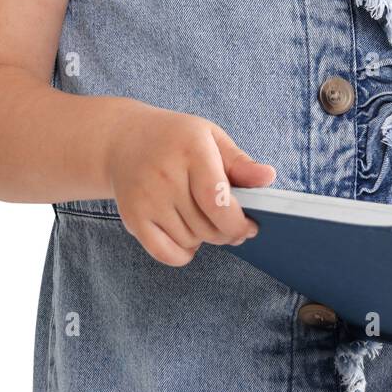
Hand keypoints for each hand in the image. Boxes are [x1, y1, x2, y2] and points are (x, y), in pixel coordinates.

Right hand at [103, 104, 276, 265]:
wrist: (124, 140)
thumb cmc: (177, 139)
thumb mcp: (211, 137)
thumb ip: (240, 162)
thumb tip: (268, 177)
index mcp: (191, 150)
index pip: (217, 199)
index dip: (237, 221)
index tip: (250, 226)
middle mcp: (165, 175)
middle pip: (207, 226)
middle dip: (226, 232)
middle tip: (231, 224)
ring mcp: (146, 199)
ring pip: (190, 241)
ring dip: (204, 238)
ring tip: (204, 219)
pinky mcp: (133, 217)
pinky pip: (166, 253)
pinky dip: (183, 254)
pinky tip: (188, 238)